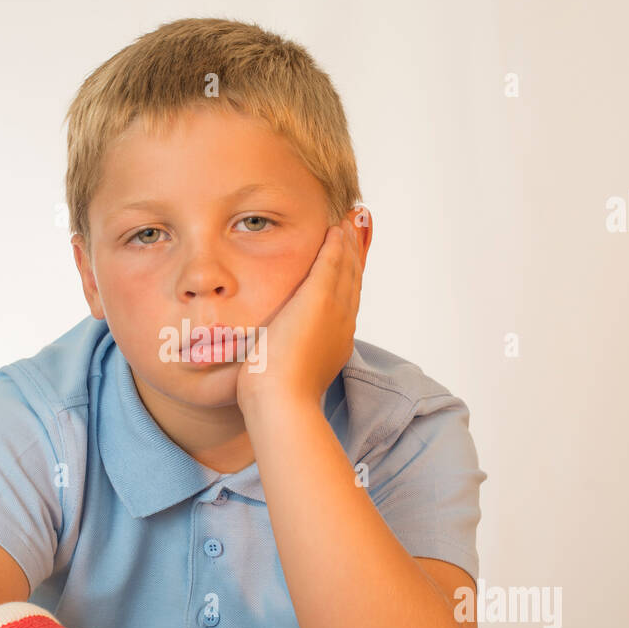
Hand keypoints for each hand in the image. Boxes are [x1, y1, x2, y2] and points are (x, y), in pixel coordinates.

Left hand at [235, 210, 369, 411]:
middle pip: (352, 283)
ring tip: (349, 224)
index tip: (348, 264)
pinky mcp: (318, 300)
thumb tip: (271, 363)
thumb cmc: (274, 399)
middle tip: (358, 232)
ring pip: (345, 270)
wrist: (282, 403)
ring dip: (348, 245)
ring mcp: (333, 312)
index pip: (344, 305)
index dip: (347, 281)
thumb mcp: (283, 375)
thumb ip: (282, 362)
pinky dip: (336, 245)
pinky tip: (336, 229)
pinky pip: (332, 264)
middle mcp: (341, 326)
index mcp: (335, 344)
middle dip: (354, 257)